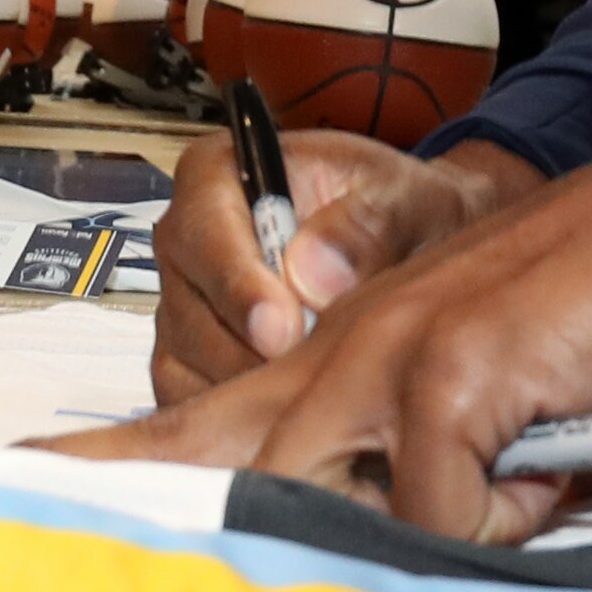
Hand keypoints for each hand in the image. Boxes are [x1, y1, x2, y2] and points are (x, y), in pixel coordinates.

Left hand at [59, 88, 591, 542]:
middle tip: (49, 524)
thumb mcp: (487, 396)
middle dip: (134, 504)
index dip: (100, 464)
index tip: (14, 496)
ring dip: (399, 539)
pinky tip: (553, 469)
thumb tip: (401, 552)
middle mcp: (338, 351)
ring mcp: (388, 355)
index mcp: (335, 356)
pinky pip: (441, 506)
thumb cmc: (587, 303)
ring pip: (320, 496)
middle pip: (212, 456)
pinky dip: (503, 519)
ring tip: (473, 509)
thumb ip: (427, 466)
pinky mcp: (452, 370)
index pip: (191, 418)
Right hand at [142, 126, 538, 404]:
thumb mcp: (405, 198)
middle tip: (320, 371)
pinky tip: (301, 408)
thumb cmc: (399, 213)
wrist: (411, 250)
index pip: (204, 233)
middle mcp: (185, 240)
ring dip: (254, 388)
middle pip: (190, 309)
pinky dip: (243, 416)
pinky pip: (194, 403)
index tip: (283, 329)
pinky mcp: (187, 361)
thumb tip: (313, 273)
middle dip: (254, 350)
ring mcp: (180, 305)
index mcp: (217, 175)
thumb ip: (368, 224)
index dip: (239, 286)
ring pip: (191, 365)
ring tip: (324, 386)